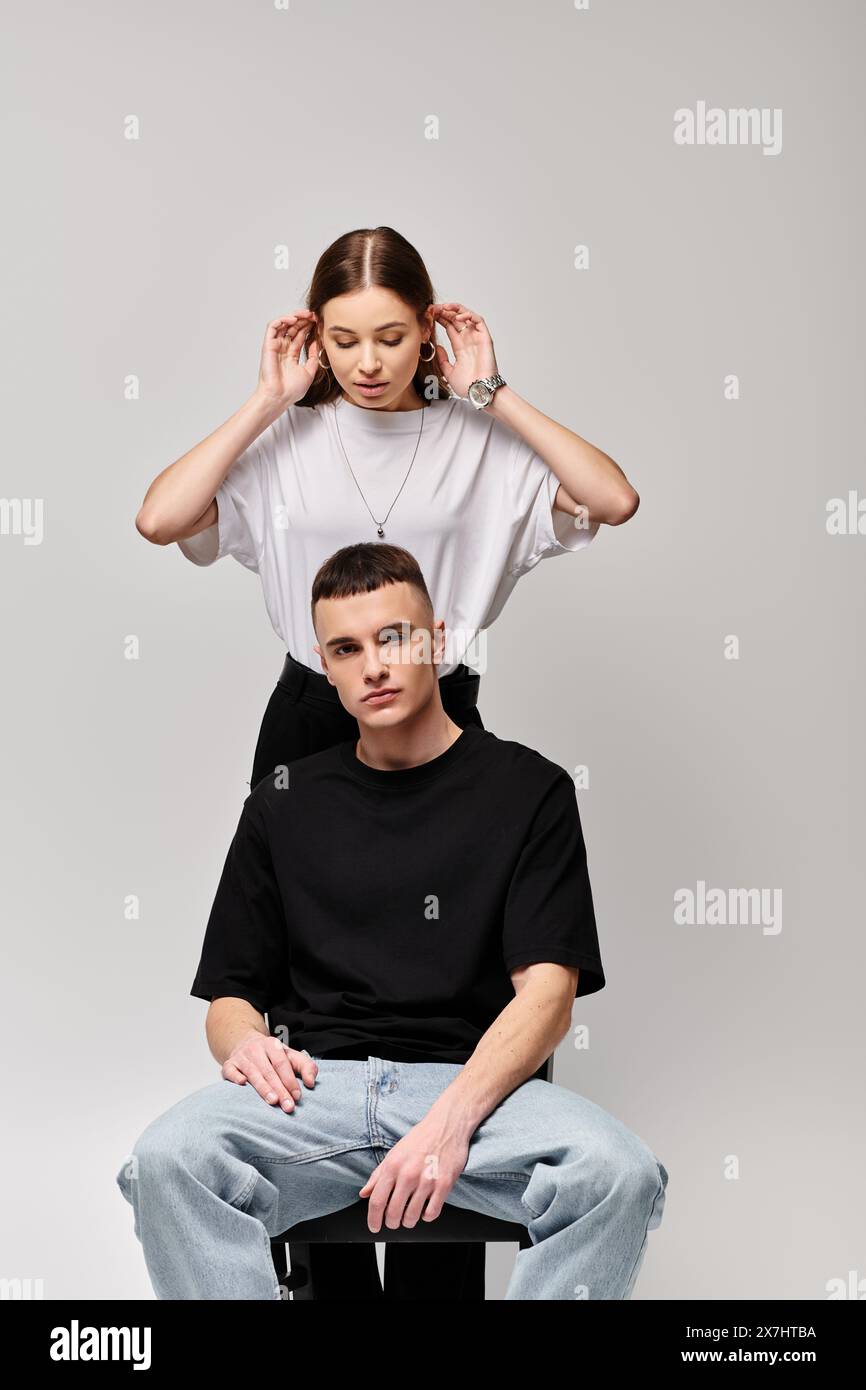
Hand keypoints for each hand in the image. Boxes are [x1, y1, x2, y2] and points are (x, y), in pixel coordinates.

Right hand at [221, 1031, 317, 1111]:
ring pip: (252, 1073)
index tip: (297, 1096)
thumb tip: (311, 1083)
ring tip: (273, 1101)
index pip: (282, 1063)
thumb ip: (306, 1066)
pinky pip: (230, 1070)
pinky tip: (242, 1084)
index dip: (290, 1080)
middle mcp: (256, 1049)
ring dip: (263, 1088)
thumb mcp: (290, 1056)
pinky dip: (235, 1077)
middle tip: (288, 1106)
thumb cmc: (272, 1055)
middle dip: (280, 1090)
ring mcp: (241, 1056)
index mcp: (272, 1044)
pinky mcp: (228, 1064)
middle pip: (269, 1071)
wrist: (245, 1042)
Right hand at [255, 312, 321, 408]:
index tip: (319, 322)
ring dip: (295, 317)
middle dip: (304, 320)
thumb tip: (317, 342)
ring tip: (307, 315)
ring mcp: (275, 346)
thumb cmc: (291, 390)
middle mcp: (283, 348)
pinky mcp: (268, 344)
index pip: (300, 335)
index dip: (309, 327)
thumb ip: (313, 357)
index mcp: (291, 354)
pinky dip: (282, 320)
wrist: (279, 397)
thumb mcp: (309, 371)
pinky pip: (273, 326)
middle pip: (293, 328)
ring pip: (284, 324)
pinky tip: (294, 320)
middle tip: (315, 315)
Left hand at [358, 1112, 470, 1231]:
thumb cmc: (420, 1139)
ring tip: (409, 1217)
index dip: (373, 1219)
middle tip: (394, 1222)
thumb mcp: (394, 1153)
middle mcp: (408, 1174)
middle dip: (391, 1223)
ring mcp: (427, 1180)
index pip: (377, 1201)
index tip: (374, 1227)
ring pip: (412, 1216)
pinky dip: (426, 1216)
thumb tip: (364, 1193)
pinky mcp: (444, 1184)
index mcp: (392, 1166)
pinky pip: (432, 1213)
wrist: (447, 1124)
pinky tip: (425, 1209)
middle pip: (393, 1213)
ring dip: (408, 1222)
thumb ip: (378, 1175)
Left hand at [430, 302, 498, 398]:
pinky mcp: (485, 338)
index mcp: (460, 347)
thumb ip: (442, 360)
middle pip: (456, 319)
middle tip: (434, 308)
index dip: (440, 318)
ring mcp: (477, 338)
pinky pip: (478, 321)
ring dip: (456, 309)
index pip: (449, 327)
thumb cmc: (467, 386)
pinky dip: (469, 315)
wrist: (478, 391)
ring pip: (467, 316)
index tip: (429, 315)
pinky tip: (458, 316)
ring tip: (444, 307)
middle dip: (445, 311)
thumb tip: (436, 347)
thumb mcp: (449, 372)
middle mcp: (468, 340)